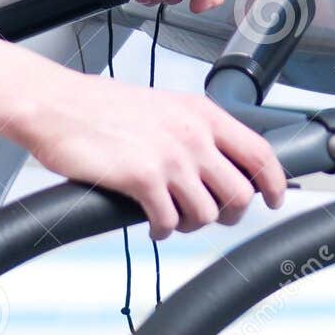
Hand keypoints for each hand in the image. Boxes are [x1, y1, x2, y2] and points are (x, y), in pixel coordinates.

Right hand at [13, 68, 287, 239]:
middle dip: (228, 213)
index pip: (260, 152)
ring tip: (171, 214)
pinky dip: (162, 230)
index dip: (276, 183)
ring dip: (191, 223)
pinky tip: (150, 221)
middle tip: (208, 214)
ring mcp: (170, 157)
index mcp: (200, 112)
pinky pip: (170, 223)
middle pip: (240, 193)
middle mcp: (192, 133)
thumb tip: (219, 163)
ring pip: (208, 214)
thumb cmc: (101, 105)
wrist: (58, 106)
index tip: (276, 199)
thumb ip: (195, 131)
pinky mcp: (144, 179)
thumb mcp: (163, 106)